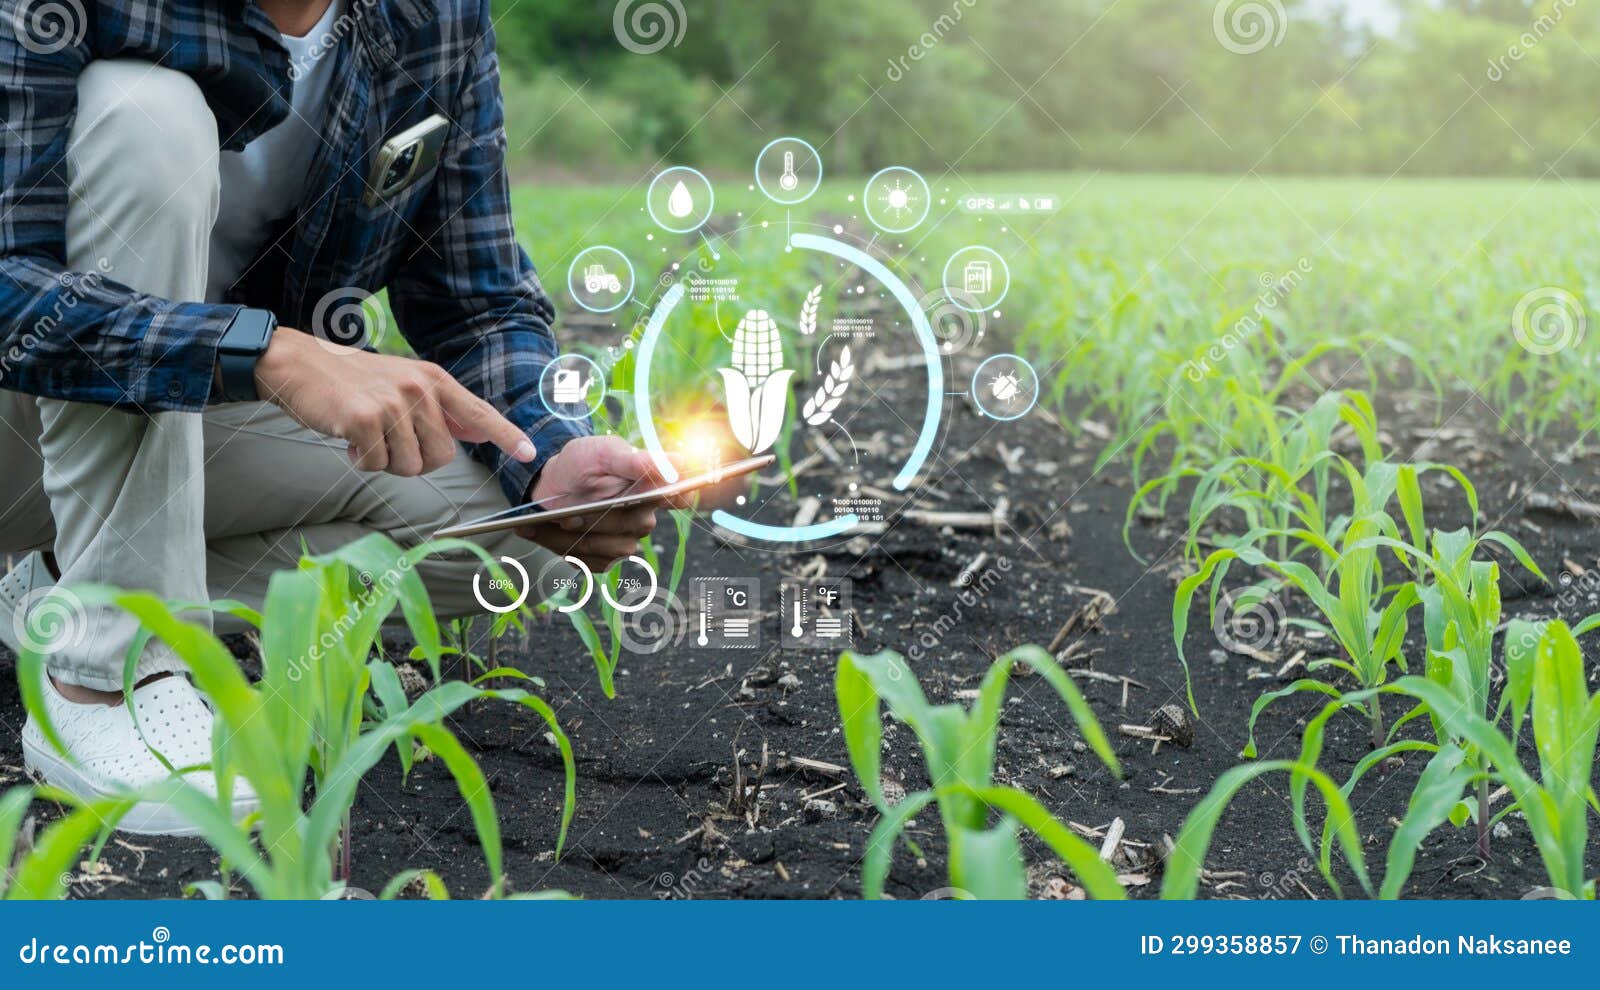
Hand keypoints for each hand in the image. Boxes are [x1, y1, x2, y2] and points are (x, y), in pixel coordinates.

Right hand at [253, 327, 534, 475]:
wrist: (297, 364)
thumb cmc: (351, 381)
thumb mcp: (402, 384)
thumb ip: (440, 409)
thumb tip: (479, 431)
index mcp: (432, 378)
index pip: (478, 411)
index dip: (505, 434)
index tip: (529, 453)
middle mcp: (419, 388)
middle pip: (442, 456)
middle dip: (415, 461)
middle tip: (388, 442)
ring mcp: (393, 402)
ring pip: (410, 466)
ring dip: (385, 462)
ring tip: (366, 435)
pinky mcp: (365, 418)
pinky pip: (378, 465)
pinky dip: (362, 461)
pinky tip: (347, 437)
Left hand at [517, 436, 670, 571]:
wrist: (548, 482)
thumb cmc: (580, 462)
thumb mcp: (603, 452)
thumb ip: (636, 460)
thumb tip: (678, 463)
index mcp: (651, 487)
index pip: (680, 496)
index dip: (678, 497)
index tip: (666, 495)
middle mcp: (643, 516)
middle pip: (635, 526)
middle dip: (599, 518)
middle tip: (566, 511)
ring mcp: (625, 539)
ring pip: (613, 547)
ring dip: (577, 536)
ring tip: (550, 520)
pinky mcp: (603, 558)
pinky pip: (591, 561)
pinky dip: (563, 547)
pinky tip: (544, 531)